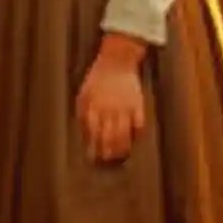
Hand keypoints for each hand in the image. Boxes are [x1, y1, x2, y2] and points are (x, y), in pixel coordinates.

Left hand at [76, 33, 146, 163]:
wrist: (117, 60)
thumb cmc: (97, 77)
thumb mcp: (84, 94)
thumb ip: (84, 114)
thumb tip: (85, 134)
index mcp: (93, 107)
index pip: (92, 134)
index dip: (92, 148)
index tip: (92, 158)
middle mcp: (108, 110)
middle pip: (108, 138)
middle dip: (107, 153)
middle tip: (106, 162)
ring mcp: (125, 109)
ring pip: (124, 136)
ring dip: (121, 149)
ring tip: (120, 158)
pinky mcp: (138, 106)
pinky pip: (139, 126)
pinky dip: (137, 136)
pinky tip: (134, 143)